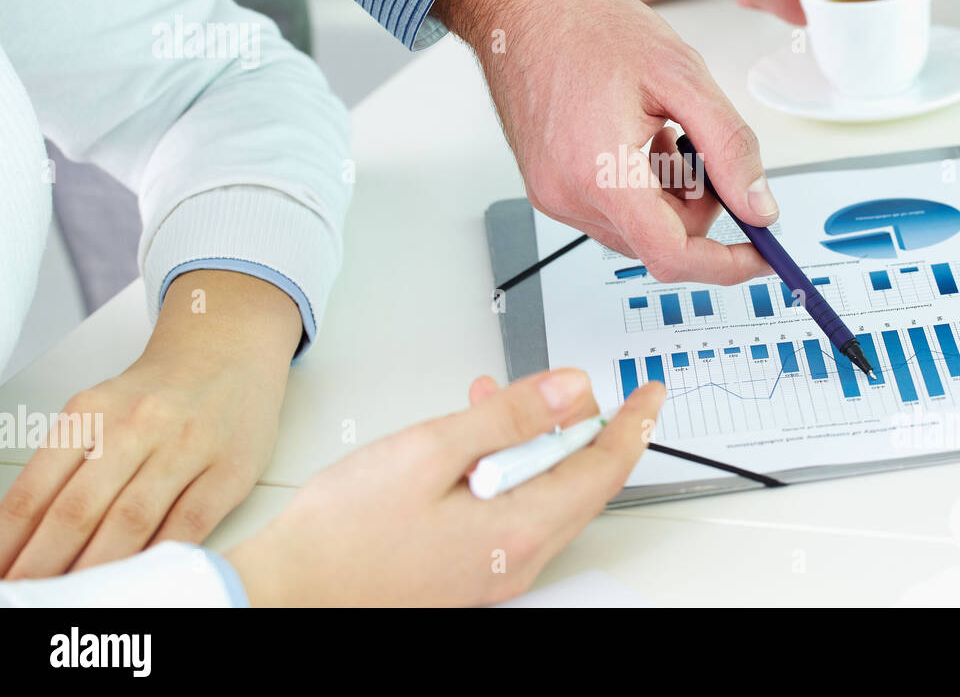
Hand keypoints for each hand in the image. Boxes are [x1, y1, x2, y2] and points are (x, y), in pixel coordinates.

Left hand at [0, 270, 299, 578]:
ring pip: (131, 521)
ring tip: (74, 597)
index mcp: (93, 410)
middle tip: (30, 597)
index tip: (2, 574)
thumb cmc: (159, 391)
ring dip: (96, 570)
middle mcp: (138, 424)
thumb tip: (26, 535)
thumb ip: (66, 464)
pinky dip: (159, 556)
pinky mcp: (231, 469)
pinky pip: (189, 523)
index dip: (11, 541)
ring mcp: (188, 446)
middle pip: (79, 511)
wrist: (229, 349)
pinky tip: (140, 577)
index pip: (37, 490)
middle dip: (45, 565)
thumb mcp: (99, 410)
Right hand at [227, 368, 664, 605]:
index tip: (649, 393)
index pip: (604, 468)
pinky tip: (468, 444)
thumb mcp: (431, 450)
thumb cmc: (344, 533)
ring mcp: (493, 572)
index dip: (634, 424)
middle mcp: (517, 559)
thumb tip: (571, 390)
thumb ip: (510, 416)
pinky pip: (510, 513)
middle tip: (567, 387)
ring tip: (493, 402)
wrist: (288, 593)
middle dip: (577, 427)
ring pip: (542, 495)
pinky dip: (504, 471)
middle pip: (577, 483)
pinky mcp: (469, 573)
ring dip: (532, 444)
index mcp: (519, 529)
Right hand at [436, 0, 774, 284]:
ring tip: (663, 130)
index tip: (758, 254)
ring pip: (638, 229)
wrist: (519, 5)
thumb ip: (729, 146)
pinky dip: (641, 186)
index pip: (672, 255)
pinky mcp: (547, 188)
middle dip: (699, 205)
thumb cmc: (587, 26)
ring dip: (670, 194)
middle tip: (704, 146)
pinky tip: (639, 136)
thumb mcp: (681, 75)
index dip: (725, 263)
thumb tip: (760, 205)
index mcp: (601, 174)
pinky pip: (611, 211)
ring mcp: (553, 196)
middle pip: (660, 241)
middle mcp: (569, 197)